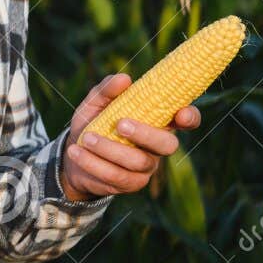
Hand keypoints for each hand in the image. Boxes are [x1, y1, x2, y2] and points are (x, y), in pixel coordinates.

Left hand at [59, 73, 201, 200]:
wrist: (72, 155)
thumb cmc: (92, 124)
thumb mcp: (95, 104)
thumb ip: (107, 90)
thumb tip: (124, 78)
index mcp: (157, 121)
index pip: (186, 120)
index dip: (190, 118)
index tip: (181, 114)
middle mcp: (157, 146)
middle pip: (168, 144)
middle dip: (145, 134)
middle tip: (120, 124)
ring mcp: (146, 167)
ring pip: (138, 161)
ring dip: (110, 149)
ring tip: (86, 138)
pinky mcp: (130, 183)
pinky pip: (117, 176)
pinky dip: (94, 163)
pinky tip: (77, 152)